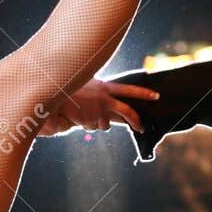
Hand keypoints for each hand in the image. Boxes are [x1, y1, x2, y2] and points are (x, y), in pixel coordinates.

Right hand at [43, 79, 160, 136]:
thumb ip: (97, 92)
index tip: (156, 96)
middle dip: (137, 122)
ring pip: (106, 125)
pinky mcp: (91, 121)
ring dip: (99, 123)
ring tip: (86, 113)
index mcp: (105, 87)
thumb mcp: (86, 84)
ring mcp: (98, 112)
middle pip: (128, 113)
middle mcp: (105, 100)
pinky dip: (86, 124)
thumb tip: (105, 102)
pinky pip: (91, 127)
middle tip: (142, 127)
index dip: (144, 93)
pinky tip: (77, 115)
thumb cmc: (68, 87)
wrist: (55, 93)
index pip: (129, 90)